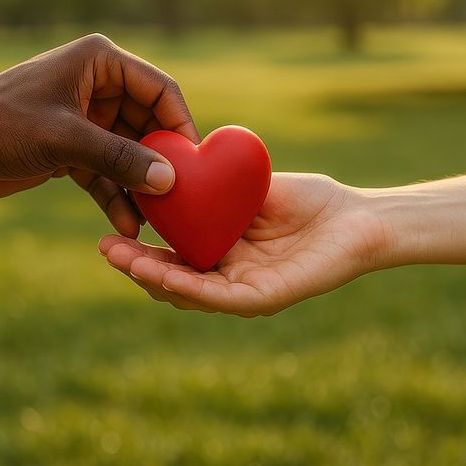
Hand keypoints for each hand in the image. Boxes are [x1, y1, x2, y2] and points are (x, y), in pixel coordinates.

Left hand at [0, 34, 198, 236]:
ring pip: (128, 154)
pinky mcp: (70, 151)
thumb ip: (119, 158)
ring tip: (157, 221)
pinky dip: (115, 197)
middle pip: (149, 125)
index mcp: (99, 62)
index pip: (159, 89)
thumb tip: (169, 179)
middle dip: (162, 163)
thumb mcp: (63, 140)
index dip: (180, 125)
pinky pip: (105, 174)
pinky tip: (128, 227)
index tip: (195, 164)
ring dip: (140, 187)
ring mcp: (85, 120)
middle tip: (181, 200)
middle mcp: (97, 87)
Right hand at [99, 173, 390, 315]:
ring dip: (151, 276)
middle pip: (171, 277)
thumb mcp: (249, 187)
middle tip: (104, 247)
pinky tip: (160, 272)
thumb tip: (169, 166)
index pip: (171, 253)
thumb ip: (213, 185)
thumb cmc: (312, 201)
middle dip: (134, 264)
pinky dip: (186, 286)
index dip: (139, 245)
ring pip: (187, 292)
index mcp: (221, 251)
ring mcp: (244, 291)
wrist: (360, 217)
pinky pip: (218, 297)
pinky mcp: (264, 299)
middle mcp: (227, 276)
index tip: (109, 226)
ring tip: (121, 257)